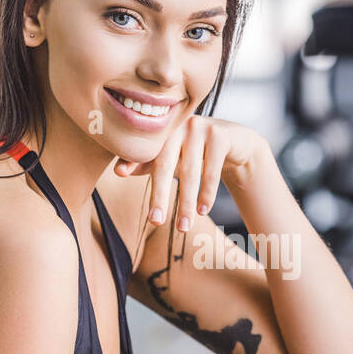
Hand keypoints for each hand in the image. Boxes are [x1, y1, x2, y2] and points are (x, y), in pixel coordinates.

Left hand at [112, 115, 265, 231]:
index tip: (120, 174)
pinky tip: (203, 211)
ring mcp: (200, 127)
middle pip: (165, 164)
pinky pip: (211, 170)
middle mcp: (178, 125)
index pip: (145, 151)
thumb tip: (118, 171)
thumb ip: (145, 163)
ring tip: (183, 228)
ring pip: (190, 172)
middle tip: (155, 221)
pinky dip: (207, 193)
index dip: (131, 161)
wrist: (234, 142)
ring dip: (186, 203)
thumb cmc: (193, 152)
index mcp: (162, 130)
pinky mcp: (220, 135)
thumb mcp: (171, 158)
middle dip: (159, 195)